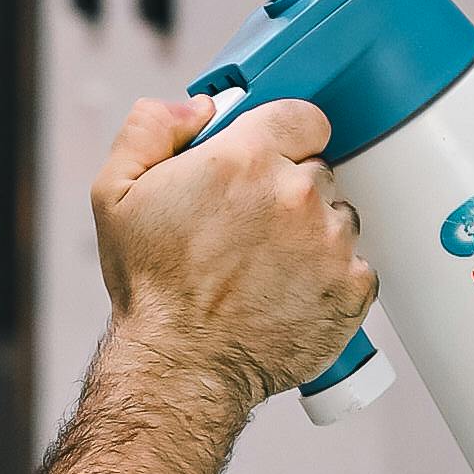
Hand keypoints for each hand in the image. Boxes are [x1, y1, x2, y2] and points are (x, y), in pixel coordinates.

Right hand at [91, 92, 375, 404]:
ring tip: (270, 268)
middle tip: (252, 229)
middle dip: (290, 193)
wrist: (180, 366)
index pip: (304, 117)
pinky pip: (357, 266)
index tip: (272, 161)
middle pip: (318, 171)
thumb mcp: (116, 193)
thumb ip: (151, 129)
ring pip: (340, 218)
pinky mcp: (351, 288)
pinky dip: (332, 279)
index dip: (286, 138)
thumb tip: (197, 108)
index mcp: (247, 158)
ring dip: (315, 236)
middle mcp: (297, 194)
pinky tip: (292, 293)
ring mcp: (330, 243)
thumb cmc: (152, 289)